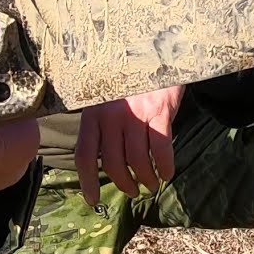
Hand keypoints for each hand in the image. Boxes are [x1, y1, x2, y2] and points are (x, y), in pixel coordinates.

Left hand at [74, 85, 183, 205]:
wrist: (156, 52)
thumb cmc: (130, 82)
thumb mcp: (106, 99)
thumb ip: (102, 125)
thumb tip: (103, 160)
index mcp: (93, 115)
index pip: (85, 155)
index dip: (87, 181)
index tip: (93, 200)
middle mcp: (110, 116)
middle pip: (113, 164)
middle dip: (124, 184)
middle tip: (133, 191)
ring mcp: (135, 114)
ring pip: (136, 160)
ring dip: (146, 178)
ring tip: (151, 184)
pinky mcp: (159, 111)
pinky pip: (160, 149)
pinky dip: (165, 166)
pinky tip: (168, 172)